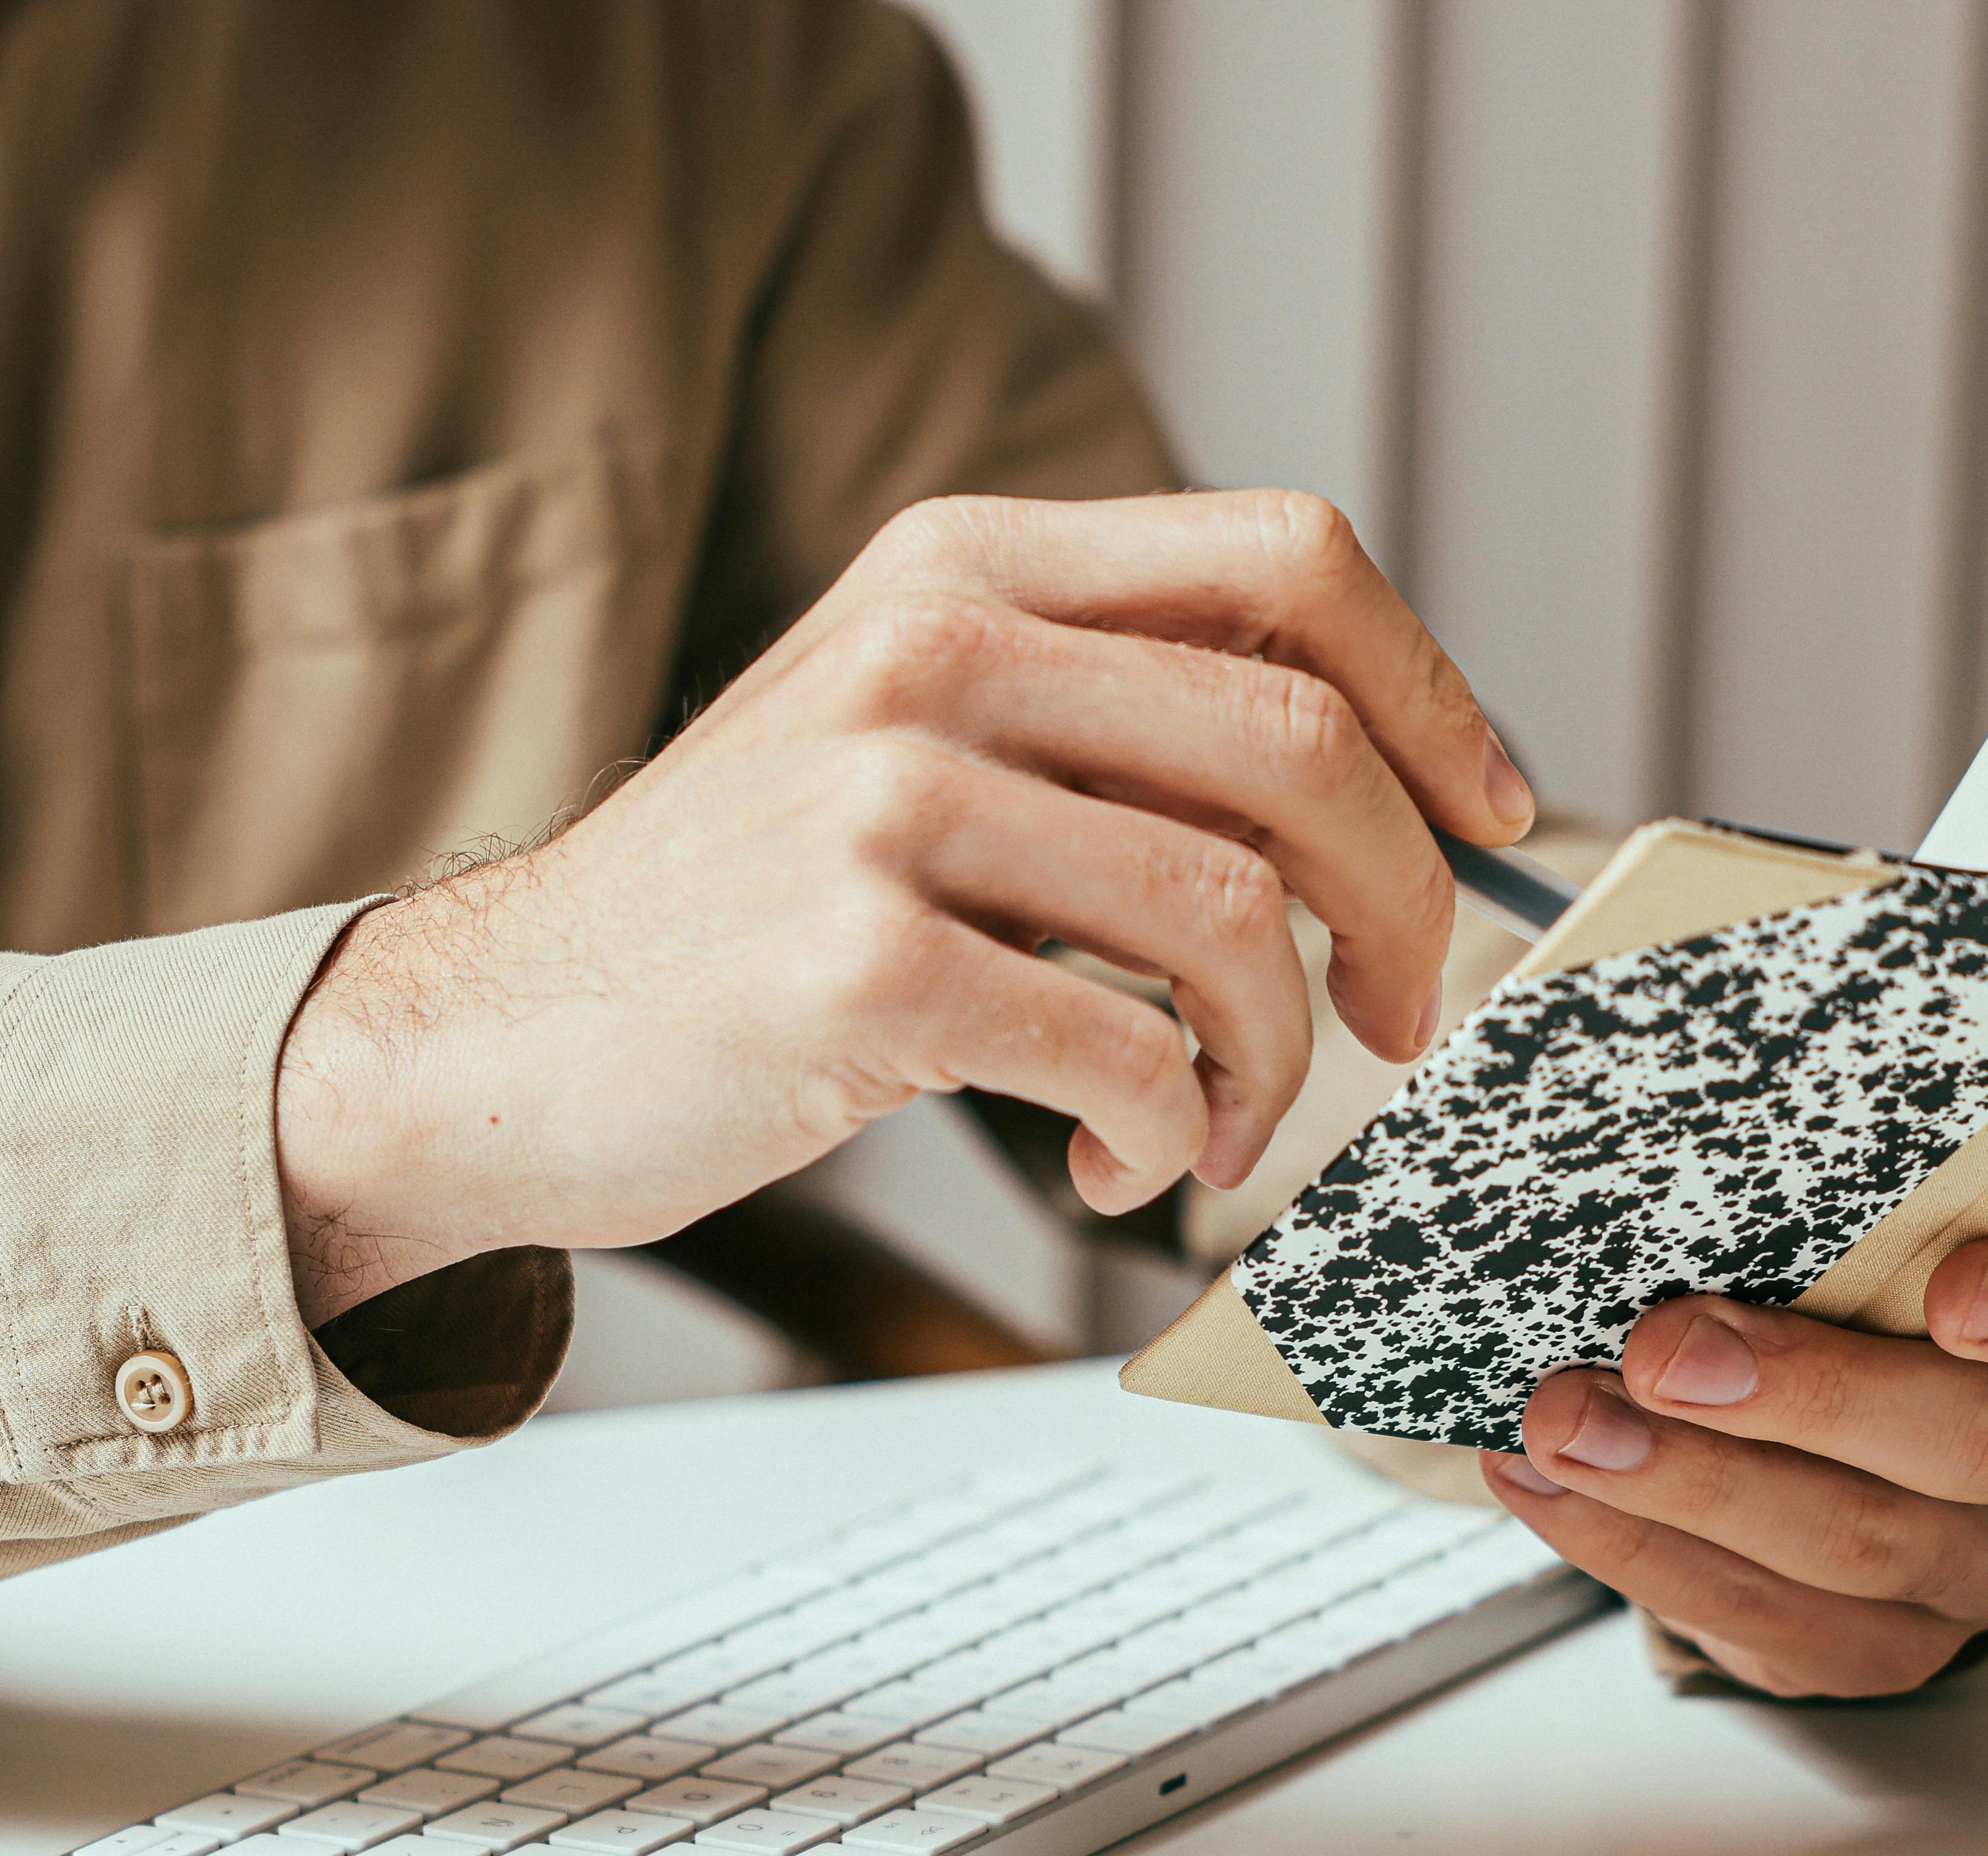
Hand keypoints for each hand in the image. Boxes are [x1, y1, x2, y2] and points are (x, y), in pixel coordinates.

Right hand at [272, 490, 1532, 1321]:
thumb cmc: (736, 919)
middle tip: (1402, 1021)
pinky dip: (1165, 1139)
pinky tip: (1113, 1162)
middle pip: (1299, 747)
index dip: (1430, 692)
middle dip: (1403, 910)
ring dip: (1280, 1060)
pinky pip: (1126, 1057)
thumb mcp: (906, 739)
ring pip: (1235, 920)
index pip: (1289, 561)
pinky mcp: (861, 970)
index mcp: (963, 566)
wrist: (497, 1036)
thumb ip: (1101, 724)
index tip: (1489, 816)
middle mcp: (927, 650)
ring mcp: (885, 805)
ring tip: (1220, 1124)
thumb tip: (1373, 800)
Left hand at [1476, 1210, 1987, 1698]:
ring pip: (1857, 1545)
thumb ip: (1853, 1195)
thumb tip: (1686, 1139)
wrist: (1851, 1444)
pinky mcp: (1892, 1651)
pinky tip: (1549, 1489)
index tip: (1957, 1289)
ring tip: (1562, 1422)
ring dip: (1686, 1483)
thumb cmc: (1867, 1292)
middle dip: (1802, 1398)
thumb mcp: (1890, 1221)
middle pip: (1973, 1443)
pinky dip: (1638, 1551)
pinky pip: (1771, 1619)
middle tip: (1659, 1351)